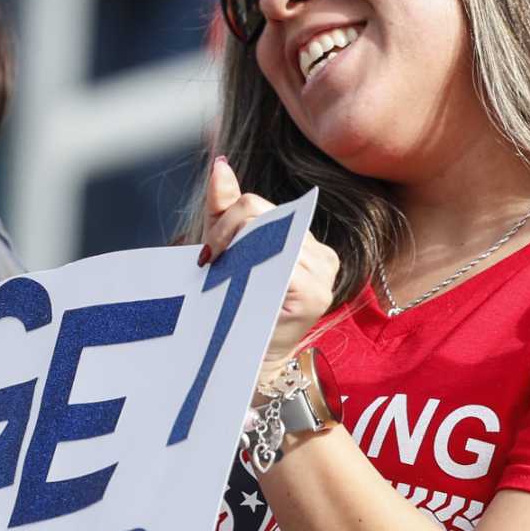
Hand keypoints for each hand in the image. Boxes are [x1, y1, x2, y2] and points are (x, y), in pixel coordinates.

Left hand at [197, 155, 338, 384]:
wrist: (248, 368)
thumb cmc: (237, 311)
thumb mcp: (228, 252)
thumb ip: (225, 208)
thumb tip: (220, 162)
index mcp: (303, 239)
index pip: (258, 204)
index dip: (224, 220)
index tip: (207, 252)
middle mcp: (322, 253)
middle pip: (261, 213)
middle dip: (225, 234)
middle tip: (207, 264)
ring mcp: (322, 272)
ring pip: (266, 234)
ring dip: (234, 252)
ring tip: (219, 276)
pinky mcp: (314, 292)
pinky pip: (276, 262)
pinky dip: (247, 269)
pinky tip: (234, 286)